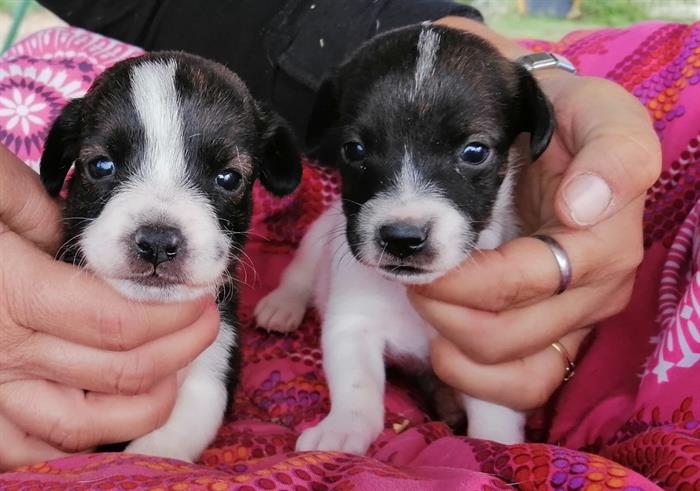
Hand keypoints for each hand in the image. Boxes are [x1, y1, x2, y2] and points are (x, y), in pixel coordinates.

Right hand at [0, 146, 219, 468]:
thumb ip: (52, 219)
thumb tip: (103, 251)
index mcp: (11, 291)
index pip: (118, 323)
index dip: (175, 316)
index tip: (203, 298)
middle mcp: (0, 352)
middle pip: (118, 374)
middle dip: (181, 351)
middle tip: (206, 326)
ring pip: (81, 428)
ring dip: (146, 405)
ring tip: (174, 372)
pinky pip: (27, 453)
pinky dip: (79, 447)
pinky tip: (111, 419)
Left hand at [409, 18, 660, 410]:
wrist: (554, 134)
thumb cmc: (567, 122)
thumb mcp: (597, 111)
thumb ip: (610, 150)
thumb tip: (582, 207)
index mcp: (603, 241)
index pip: (522, 284)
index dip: (462, 282)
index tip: (424, 260)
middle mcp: (595, 292)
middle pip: (506, 337)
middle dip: (443, 312)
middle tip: (414, 277)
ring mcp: (576, 322)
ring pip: (514, 376)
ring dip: (454, 350)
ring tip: (426, 306)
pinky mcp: (557, 339)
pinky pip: (522, 387)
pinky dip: (473, 377)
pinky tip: (443, 345)